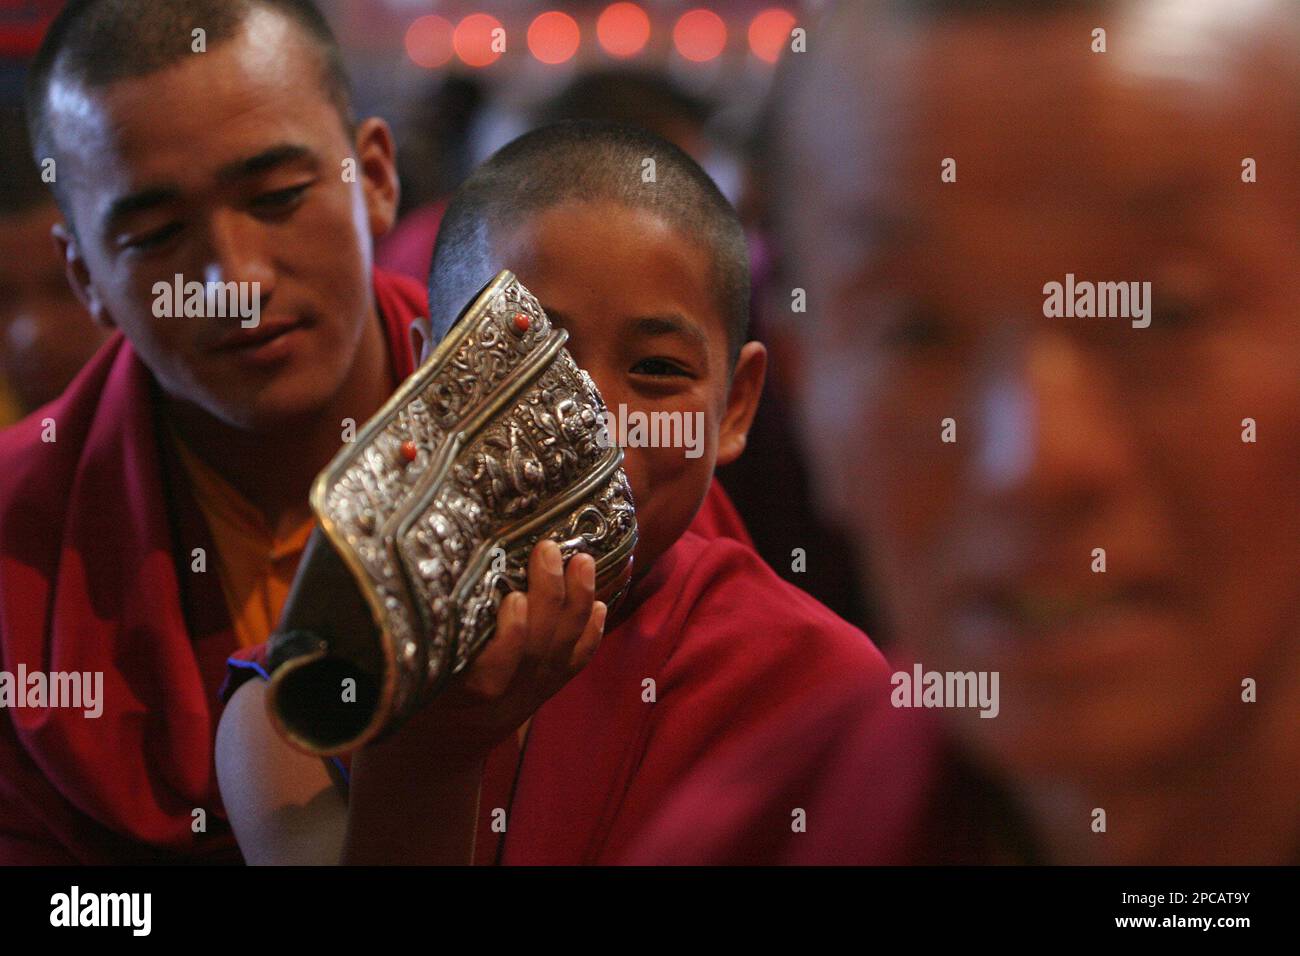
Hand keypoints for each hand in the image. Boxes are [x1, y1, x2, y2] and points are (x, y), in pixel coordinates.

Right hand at [379, 538, 606, 765]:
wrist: (433, 751)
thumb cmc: (404, 694)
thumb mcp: (394, 671)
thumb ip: (398, 634)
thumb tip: (394, 573)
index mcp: (455, 697)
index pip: (490, 674)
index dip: (510, 640)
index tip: (514, 599)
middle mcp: (499, 701)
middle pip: (535, 652)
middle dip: (549, 599)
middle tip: (548, 551)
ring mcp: (527, 696)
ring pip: (561, 653)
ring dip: (576, 605)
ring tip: (582, 561)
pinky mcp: (544, 691)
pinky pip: (574, 664)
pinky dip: (590, 634)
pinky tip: (600, 602)